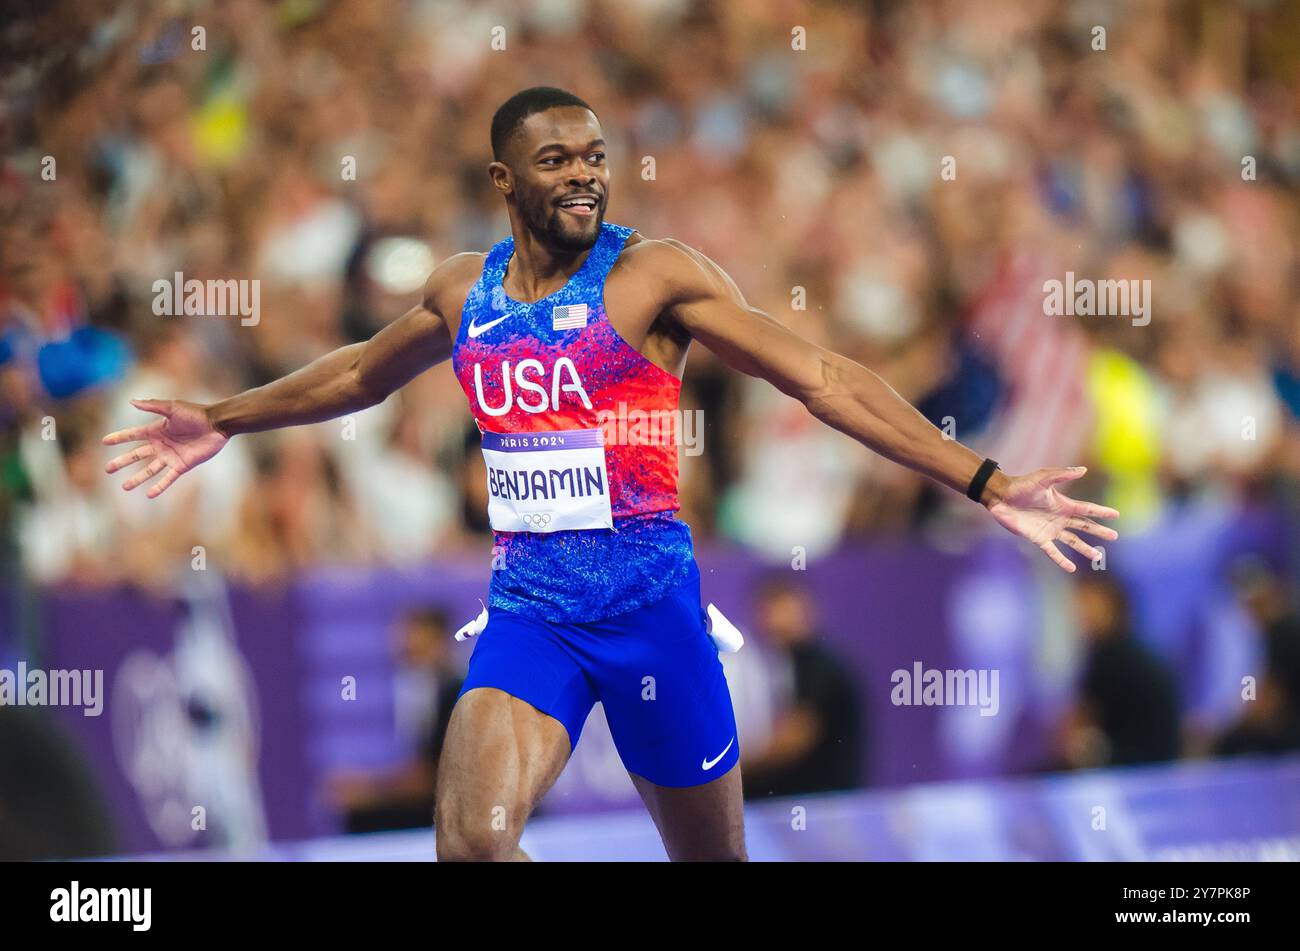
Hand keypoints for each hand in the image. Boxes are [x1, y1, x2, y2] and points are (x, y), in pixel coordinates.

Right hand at [103, 398, 227, 497]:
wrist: (217, 424)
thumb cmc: (196, 414)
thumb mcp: (172, 408)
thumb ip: (152, 406)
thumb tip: (131, 402)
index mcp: (156, 430)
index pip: (133, 435)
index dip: (119, 438)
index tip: (104, 441)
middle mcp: (161, 444)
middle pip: (137, 455)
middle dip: (122, 462)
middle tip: (107, 469)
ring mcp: (171, 456)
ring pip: (149, 470)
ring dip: (137, 478)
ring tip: (124, 487)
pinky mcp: (182, 465)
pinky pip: (168, 478)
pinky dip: (159, 486)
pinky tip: (149, 494)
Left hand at [985, 466, 1118, 572]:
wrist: (1002, 497)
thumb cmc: (1022, 485)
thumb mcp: (1044, 477)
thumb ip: (1063, 475)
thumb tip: (1083, 469)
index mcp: (1063, 504)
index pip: (1087, 509)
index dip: (1101, 512)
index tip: (1116, 515)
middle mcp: (1059, 518)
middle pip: (1084, 526)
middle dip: (1099, 531)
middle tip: (1114, 536)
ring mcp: (1050, 529)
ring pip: (1072, 541)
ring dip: (1084, 549)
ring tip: (1097, 556)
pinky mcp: (1038, 538)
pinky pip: (1053, 552)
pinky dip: (1062, 560)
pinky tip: (1071, 568)